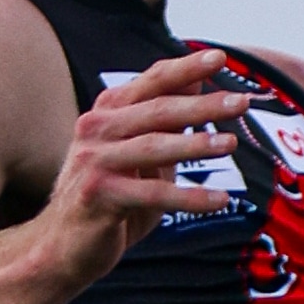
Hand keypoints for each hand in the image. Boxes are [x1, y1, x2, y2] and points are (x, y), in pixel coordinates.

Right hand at [36, 48, 258, 282]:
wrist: (64, 245)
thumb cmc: (110, 196)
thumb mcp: (141, 155)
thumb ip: (164, 122)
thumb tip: (198, 83)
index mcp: (108, 112)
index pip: (152, 82)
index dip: (186, 68)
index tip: (220, 58)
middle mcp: (96, 129)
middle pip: (157, 110)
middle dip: (202, 105)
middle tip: (240, 103)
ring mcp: (94, 161)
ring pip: (153, 147)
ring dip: (195, 145)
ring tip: (230, 143)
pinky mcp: (98, 196)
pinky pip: (152, 194)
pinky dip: (189, 197)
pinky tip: (220, 200)